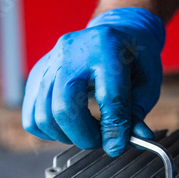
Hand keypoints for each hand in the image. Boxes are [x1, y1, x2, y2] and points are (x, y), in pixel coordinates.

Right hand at [22, 7, 164, 155]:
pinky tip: (67, 127)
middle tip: (100, 140)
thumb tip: (130, 143)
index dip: (113, 129)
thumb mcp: (146, 82)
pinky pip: (31, 115)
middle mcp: (71, 53)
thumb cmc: (131, 57)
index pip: (107, 97)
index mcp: (106, 48)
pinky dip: (48, 131)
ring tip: (85, 132)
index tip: (117, 147)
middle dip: (84, 136)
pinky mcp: (37, 74)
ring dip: (66, 136)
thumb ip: (137, 114)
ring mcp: (50, 62)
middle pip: (64, 108)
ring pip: (44, 116)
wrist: (114, 30)